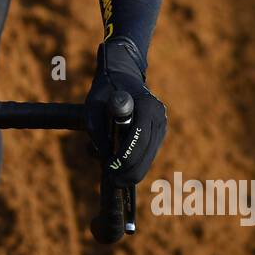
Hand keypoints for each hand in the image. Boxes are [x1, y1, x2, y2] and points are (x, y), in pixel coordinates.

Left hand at [84, 37, 166, 185]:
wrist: (122, 74)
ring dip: (131, 169)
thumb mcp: (93, 106)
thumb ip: (97, 130)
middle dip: (128, 172)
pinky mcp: (159, 133)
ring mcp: (162, 125)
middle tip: (111, 181)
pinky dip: (135, 162)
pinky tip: (119, 163)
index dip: (124, 159)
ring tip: (112, 174)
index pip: (137, 140)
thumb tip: (104, 157)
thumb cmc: (105, 89)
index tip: (110, 170)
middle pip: (146, 155)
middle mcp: (159, 117)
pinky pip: (148, 154)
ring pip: (148, 158)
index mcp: (146, 107)